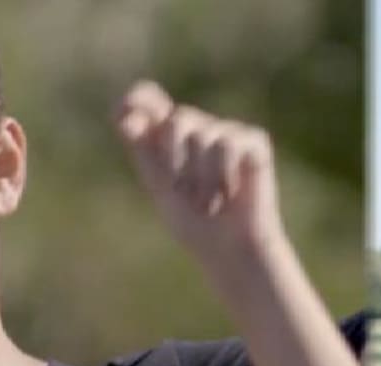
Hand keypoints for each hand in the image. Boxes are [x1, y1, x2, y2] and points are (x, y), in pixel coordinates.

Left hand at [115, 80, 283, 261]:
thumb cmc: (194, 224)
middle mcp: (197, 128)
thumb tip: (127, 118)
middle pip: (176, 120)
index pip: (147, 100)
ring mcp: (227, 132)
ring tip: (210, 203)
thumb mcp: (159, 185)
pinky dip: (223, 175)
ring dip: (201, 179)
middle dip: (176, 162)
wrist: (230, 251)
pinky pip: (228, 144)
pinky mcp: (254, 142)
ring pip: (202, 135)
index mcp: (167, 137)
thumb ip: (143, 149)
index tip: (127, 124)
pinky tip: (231, 194)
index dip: (137, 100)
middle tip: (187, 194)